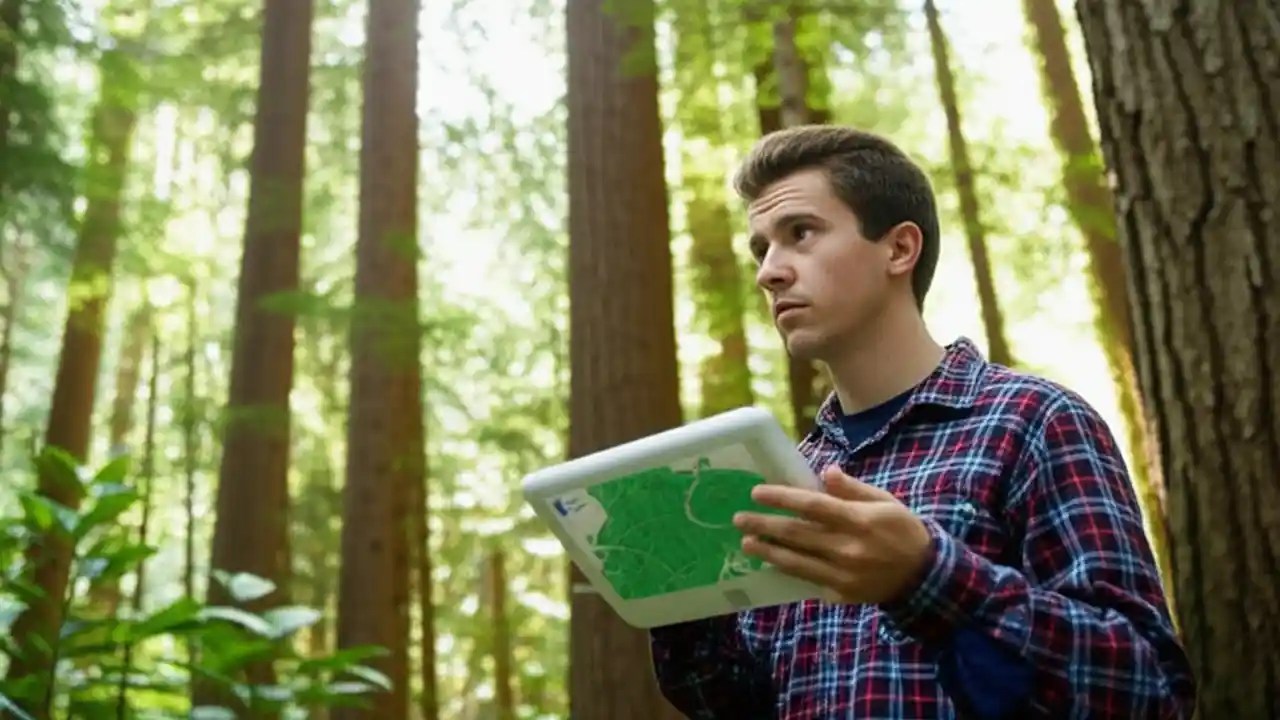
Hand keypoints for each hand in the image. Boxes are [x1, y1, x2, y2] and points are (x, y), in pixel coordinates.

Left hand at [733, 465, 932, 604]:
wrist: (923, 576)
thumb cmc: (902, 530)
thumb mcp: (885, 502)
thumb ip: (852, 488)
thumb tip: (825, 471)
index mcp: (859, 520)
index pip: (812, 506)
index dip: (782, 498)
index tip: (757, 492)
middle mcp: (848, 548)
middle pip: (797, 534)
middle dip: (764, 525)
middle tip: (739, 518)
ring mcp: (843, 574)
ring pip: (796, 562)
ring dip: (768, 552)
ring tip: (747, 543)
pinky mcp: (842, 593)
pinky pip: (808, 581)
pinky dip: (788, 572)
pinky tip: (771, 564)